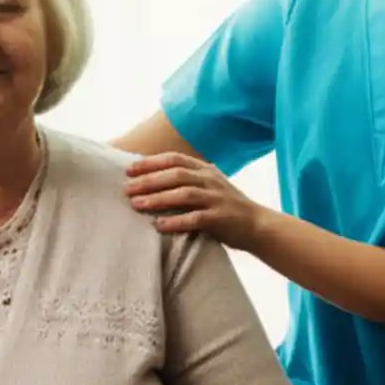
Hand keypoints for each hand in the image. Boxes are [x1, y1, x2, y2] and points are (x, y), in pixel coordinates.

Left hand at [124, 152, 268, 250]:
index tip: (129, 169)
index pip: (174, 159)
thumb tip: (150, 180)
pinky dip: (175, 221)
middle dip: (148, 180)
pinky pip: (195, 218)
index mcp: (205, 170)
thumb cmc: (225, 206)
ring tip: (137, 204)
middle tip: (127, 188)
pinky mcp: (220, 218)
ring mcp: (216, 198)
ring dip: (158, 199)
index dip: (151, 163)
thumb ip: (187, 180)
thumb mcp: (208, 185)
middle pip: (175, 175)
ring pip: (183, 194)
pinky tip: (159, 225)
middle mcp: (210, 180)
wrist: (257, 225)